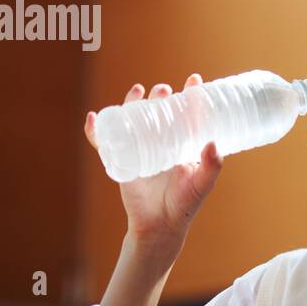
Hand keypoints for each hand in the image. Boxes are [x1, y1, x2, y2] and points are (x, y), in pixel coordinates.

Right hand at [84, 73, 222, 246]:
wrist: (159, 226)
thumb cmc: (184, 204)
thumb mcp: (201, 185)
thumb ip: (211, 166)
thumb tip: (212, 142)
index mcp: (183, 143)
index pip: (187, 113)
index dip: (190, 95)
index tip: (194, 80)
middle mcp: (162, 142)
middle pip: (158, 111)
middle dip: (160, 96)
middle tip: (164, 90)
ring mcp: (139, 148)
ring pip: (132, 119)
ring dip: (132, 102)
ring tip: (138, 91)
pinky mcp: (120, 159)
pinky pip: (104, 143)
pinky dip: (96, 130)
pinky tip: (94, 119)